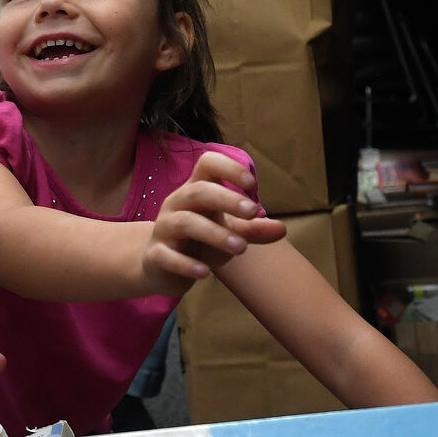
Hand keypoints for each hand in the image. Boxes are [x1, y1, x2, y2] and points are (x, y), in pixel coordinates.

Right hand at [142, 151, 286, 293]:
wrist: (160, 266)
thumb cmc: (199, 241)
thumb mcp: (228, 232)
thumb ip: (252, 229)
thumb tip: (282, 228)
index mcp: (195, 190)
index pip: (207, 163)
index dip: (229, 167)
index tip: (251, 183)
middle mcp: (177, 204)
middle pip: (198, 191)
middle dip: (227, 199)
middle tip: (253, 213)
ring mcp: (163, 228)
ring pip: (185, 222)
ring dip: (215, 233)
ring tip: (241, 247)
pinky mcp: (155, 255)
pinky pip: (167, 256)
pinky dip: (186, 264)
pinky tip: (206, 273)